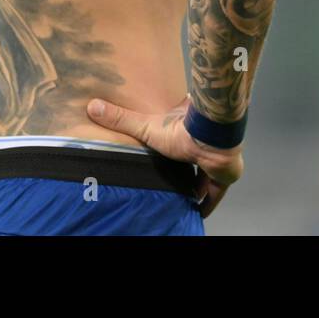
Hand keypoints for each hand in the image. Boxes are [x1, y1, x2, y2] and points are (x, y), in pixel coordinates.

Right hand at [86, 95, 242, 217]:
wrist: (213, 138)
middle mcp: (207, 138)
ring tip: (183, 195)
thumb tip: (92, 105)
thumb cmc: (182, 130)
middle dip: (186, 165)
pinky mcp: (226, 174)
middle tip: (172, 176)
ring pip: (208, 172)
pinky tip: (199, 211)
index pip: (185, 130)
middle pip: (196, 153)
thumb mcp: (146, 126)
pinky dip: (208, 202)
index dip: (177, 140)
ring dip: (198, 183)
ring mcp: (220, 156)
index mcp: (190, 122)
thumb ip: (122, 119)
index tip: (170, 146)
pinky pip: (216, 191)